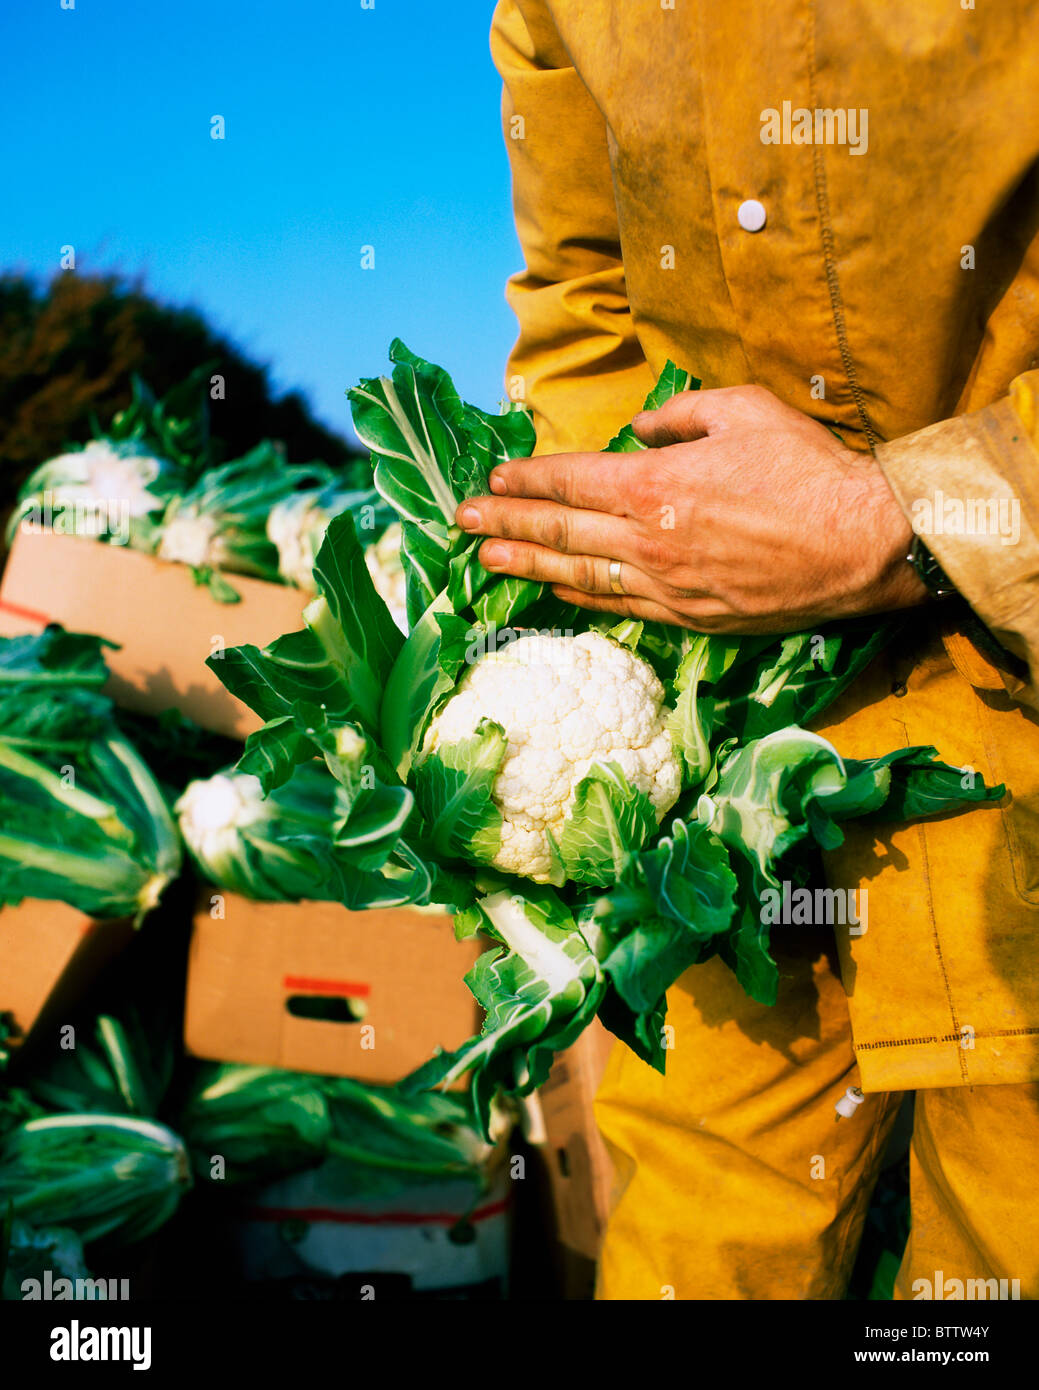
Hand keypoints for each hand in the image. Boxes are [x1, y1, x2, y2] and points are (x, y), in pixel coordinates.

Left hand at [455, 384, 928, 632]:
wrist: (865, 543)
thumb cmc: (809, 470)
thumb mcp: (744, 410)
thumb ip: (679, 416)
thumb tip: (637, 429)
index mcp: (657, 484)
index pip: (570, 482)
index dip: (526, 480)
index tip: (491, 479)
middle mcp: (649, 540)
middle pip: (560, 532)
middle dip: (504, 524)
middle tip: (459, 522)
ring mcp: (667, 585)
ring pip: (580, 576)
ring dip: (528, 566)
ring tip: (485, 560)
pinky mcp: (691, 617)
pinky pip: (621, 608)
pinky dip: (582, 598)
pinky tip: (555, 592)